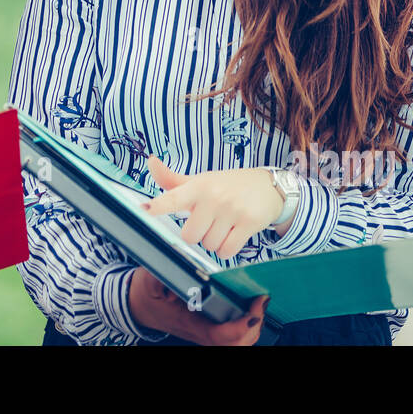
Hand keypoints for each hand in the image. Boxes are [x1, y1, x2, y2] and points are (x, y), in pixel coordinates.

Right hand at [127, 266, 267, 345]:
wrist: (140, 307)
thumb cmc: (148, 296)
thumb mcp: (148, 282)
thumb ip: (158, 279)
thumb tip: (172, 284)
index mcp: (190, 323)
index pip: (221, 335)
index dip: (242, 326)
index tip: (254, 309)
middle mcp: (201, 332)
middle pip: (236, 343)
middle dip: (254, 326)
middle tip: (261, 301)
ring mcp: (207, 334)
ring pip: (238, 342)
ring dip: (253, 327)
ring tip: (259, 304)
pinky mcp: (210, 330)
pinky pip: (234, 337)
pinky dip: (248, 327)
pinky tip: (251, 310)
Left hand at [144, 157, 282, 258]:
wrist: (267, 186)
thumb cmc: (227, 185)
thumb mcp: (201, 181)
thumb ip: (172, 180)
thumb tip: (150, 162)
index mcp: (197, 186)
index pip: (174, 197)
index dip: (159, 205)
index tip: (145, 210)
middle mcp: (213, 197)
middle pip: (190, 236)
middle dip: (198, 234)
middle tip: (209, 221)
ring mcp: (232, 210)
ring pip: (209, 245)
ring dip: (214, 241)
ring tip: (224, 224)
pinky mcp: (249, 223)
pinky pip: (227, 251)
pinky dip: (227, 248)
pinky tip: (233, 234)